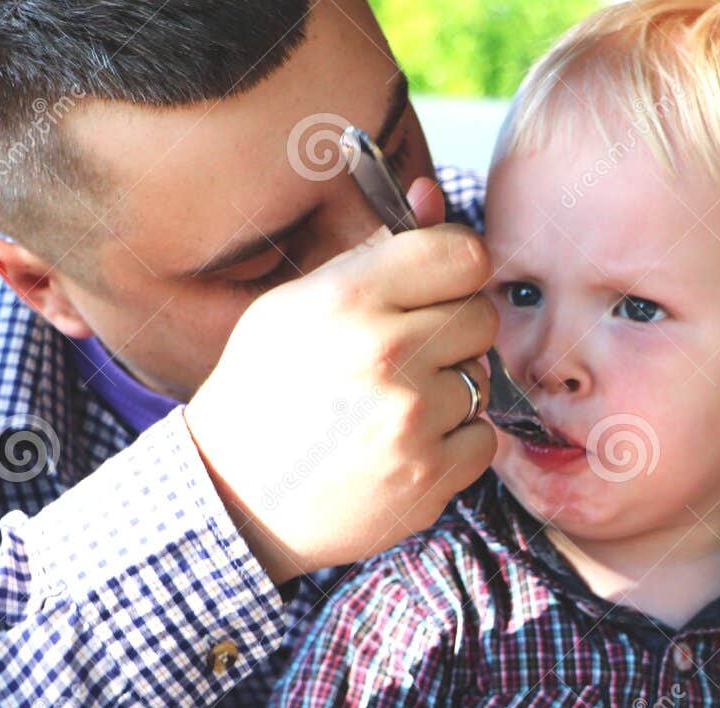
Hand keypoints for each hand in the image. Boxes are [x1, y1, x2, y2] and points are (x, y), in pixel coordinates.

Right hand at [184, 176, 497, 582]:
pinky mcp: (429, 475)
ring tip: (393, 409)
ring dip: (450, 394)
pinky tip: (404, 448)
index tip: (438, 291)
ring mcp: (412, 418)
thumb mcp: (294, 306)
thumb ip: (372, 253)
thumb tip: (434, 196)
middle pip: (481, 317)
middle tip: (407, 358)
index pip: (463, 254)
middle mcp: (385, 352)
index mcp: (349, 298)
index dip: (455, 272)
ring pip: (482, 380)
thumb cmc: (264, 395)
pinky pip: (483, 439)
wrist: (236, 499)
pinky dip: (453, 446)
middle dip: (453, 334)